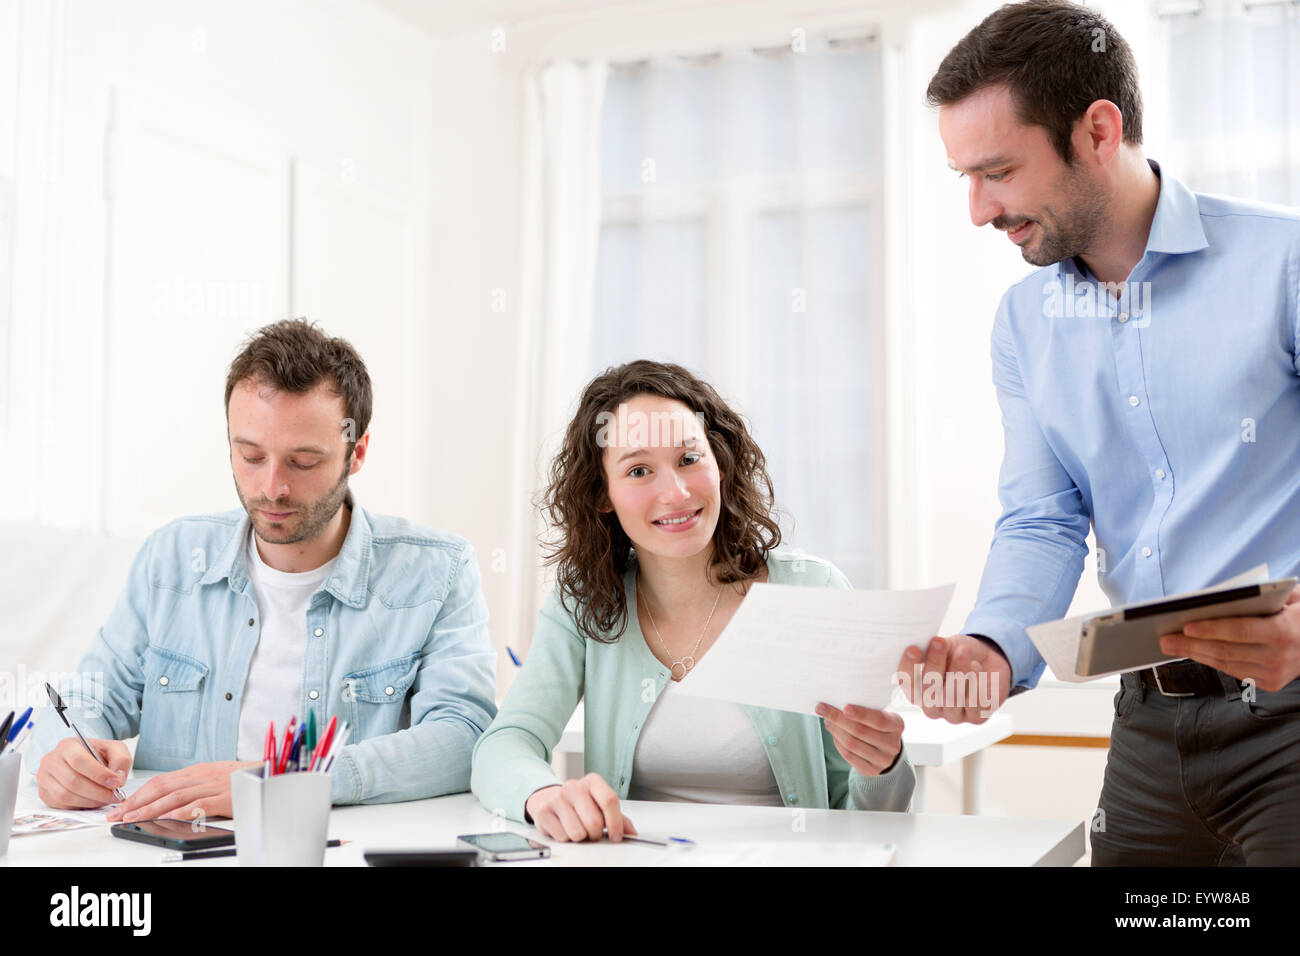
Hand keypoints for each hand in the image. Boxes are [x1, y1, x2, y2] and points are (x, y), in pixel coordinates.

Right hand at [37, 737, 132, 809]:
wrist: (84, 760)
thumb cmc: (98, 754)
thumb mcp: (115, 749)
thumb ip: (121, 760)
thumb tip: (118, 778)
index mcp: (67, 745)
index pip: (79, 761)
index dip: (98, 774)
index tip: (115, 783)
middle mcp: (51, 760)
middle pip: (72, 781)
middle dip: (97, 792)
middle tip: (114, 796)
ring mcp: (44, 778)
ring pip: (65, 795)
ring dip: (89, 801)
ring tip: (105, 799)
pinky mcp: (44, 793)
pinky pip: (61, 805)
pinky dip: (80, 806)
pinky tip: (93, 801)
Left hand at [105, 761, 259, 823]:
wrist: (273, 773)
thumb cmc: (244, 779)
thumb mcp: (216, 779)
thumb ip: (194, 787)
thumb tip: (168, 802)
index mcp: (198, 771)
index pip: (160, 781)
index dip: (138, 794)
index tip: (121, 807)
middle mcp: (203, 775)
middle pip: (162, 788)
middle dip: (137, 802)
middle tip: (117, 815)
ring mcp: (214, 785)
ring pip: (176, 796)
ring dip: (151, 808)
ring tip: (133, 818)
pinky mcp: (227, 797)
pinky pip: (201, 804)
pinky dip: (183, 811)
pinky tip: (168, 817)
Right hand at [524, 773, 637, 842]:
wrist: (547, 797)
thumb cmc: (577, 802)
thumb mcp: (598, 804)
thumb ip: (617, 817)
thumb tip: (632, 832)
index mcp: (592, 781)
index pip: (609, 800)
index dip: (615, 823)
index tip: (616, 836)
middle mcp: (574, 786)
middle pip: (594, 821)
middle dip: (596, 834)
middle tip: (592, 833)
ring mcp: (557, 798)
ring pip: (578, 832)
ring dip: (580, 837)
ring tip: (577, 829)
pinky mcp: (544, 812)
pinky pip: (562, 837)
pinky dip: (566, 838)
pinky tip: (564, 828)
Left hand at [816, 703, 902, 775]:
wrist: (885, 749)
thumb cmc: (877, 725)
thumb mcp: (879, 714)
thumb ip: (864, 709)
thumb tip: (836, 704)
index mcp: (896, 725)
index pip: (878, 720)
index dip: (861, 714)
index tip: (844, 707)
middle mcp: (893, 744)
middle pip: (860, 732)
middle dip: (838, 718)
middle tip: (822, 708)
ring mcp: (883, 760)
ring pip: (852, 744)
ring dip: (835, 730)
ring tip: (827, 720)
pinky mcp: (872, 770)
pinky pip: (849, 755)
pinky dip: (838, 743)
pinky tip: (834, 733)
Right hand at [897, 635, 1010, 723]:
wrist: (990, 661)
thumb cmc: (961, 654)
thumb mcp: (946, 645)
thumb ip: (933, 648)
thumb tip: (921, 643)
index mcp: (917, 691)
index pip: (907, 684)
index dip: (908, 668)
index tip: (913, 649)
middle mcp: (932, 707)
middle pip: (929, 692)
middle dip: (934, 664)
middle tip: (939, 642)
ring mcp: (954, 715)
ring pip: (952, 699)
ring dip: (957, 672)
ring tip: (963, 651)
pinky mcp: (976, 717)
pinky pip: (974, 704)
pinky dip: (975, 683)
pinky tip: (976, 667)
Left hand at [1159, 586, 1299, 691]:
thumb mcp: (1290, 597)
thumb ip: (1260, 597)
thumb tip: (1220, 598)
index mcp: (1283, 632)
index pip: (1240, 631)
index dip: (1211, 629)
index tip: (1186, 626)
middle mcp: (1279, 657)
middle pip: (1226, 651)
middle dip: (1191, 644)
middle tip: (1165, 638)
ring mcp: (1275, 674)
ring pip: (1225, 664)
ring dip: (1195, 654)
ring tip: (1171, 645)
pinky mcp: (1271, 683)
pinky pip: (1233, 672)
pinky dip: (1211, 661)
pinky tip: (1193, 652)